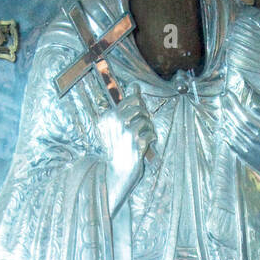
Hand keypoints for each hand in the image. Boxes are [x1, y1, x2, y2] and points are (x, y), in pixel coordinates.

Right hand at [96, 91, 154, 214]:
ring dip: (148, 128)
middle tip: (141, 127)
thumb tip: (135, 85)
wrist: (116, 174)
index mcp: (108, 117)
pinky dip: (151, 138)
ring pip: (145, 120)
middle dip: (144, 116)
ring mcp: (125, 134)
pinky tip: (145, 144)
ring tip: (143, 136)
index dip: (139, 107)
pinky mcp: (135, 144)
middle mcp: (115, 123)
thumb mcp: (118, 124)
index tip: (136, 118)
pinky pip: (150, 134)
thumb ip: (128, 104)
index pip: (131, 99)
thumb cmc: (119, 147)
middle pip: (139, 107)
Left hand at [223, 90, 259, 184]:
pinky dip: (226, 138)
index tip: (229, 96)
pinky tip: (222, 131)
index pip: (244, 115)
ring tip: (222, 113)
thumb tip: (252, 106)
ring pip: (233, 134)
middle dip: (228, 111)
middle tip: (222, 101)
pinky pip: (232, 146)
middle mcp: (255, 140)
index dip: (235, 105)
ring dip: (226, 122)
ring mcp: (249, 149)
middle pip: (236, 123)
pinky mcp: (245, 158)